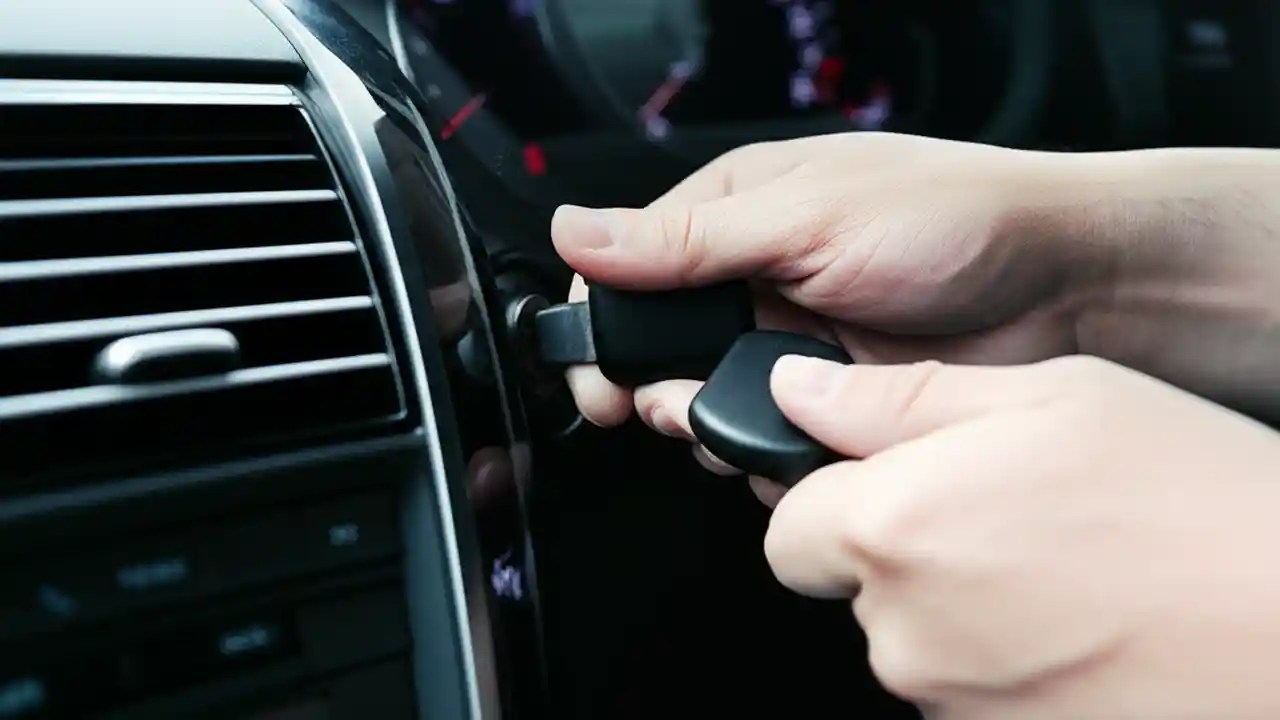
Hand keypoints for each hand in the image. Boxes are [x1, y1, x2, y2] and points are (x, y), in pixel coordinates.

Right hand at [551, 133, 1279, 465]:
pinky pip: (765, 441)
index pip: (627, 269)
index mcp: (735, 213)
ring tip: (734, 421)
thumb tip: (576, 232)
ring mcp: (789, 344)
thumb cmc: (954, 218)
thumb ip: (688, 240)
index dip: (601, 327)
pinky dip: (763, 455)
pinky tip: (786, 447)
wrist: (1068, 286)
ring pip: (706, 403)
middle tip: (669, 407)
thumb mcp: (807, 218)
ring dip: (707, 425)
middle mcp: (754, 278)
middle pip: (657, 348)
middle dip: (652, 388)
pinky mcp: (827, 400)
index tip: (600, 378)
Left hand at [764, 354, 1279, 718]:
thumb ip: (899, 399)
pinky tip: (1080, 623)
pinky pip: (968, 692)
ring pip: (914, 642)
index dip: (834, 502)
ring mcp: (951, 704)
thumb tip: (797, 391)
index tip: (897, 485)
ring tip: (1065, 569)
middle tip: (1009, 517)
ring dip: (962, 607)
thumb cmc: (1196, 502)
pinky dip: (1005, 662)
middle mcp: (903, 632)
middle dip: (904, 553)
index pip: (788, 529)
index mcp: (894, 529)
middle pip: (853, 588)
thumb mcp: (1050, 397)